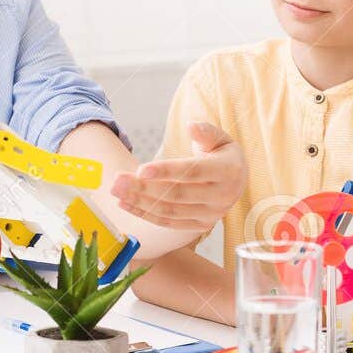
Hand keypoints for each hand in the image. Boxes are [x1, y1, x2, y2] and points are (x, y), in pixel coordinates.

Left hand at [111, 122, 244, 231]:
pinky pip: (168, 222)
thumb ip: (205, 132)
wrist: (236, 180)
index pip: (193, 172)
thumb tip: (191, 126)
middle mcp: (222, 196)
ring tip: (116, 191)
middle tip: (117, 180)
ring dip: (139, 202)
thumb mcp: (220, 138)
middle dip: (143, 188)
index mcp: (228, 171)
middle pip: (177, 194)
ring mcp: (212, 214)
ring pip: (170, 211)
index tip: (140, 169)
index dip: (166, 171)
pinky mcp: (201, 226)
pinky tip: (126, 204)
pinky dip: (145, 214)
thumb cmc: (221, 154)